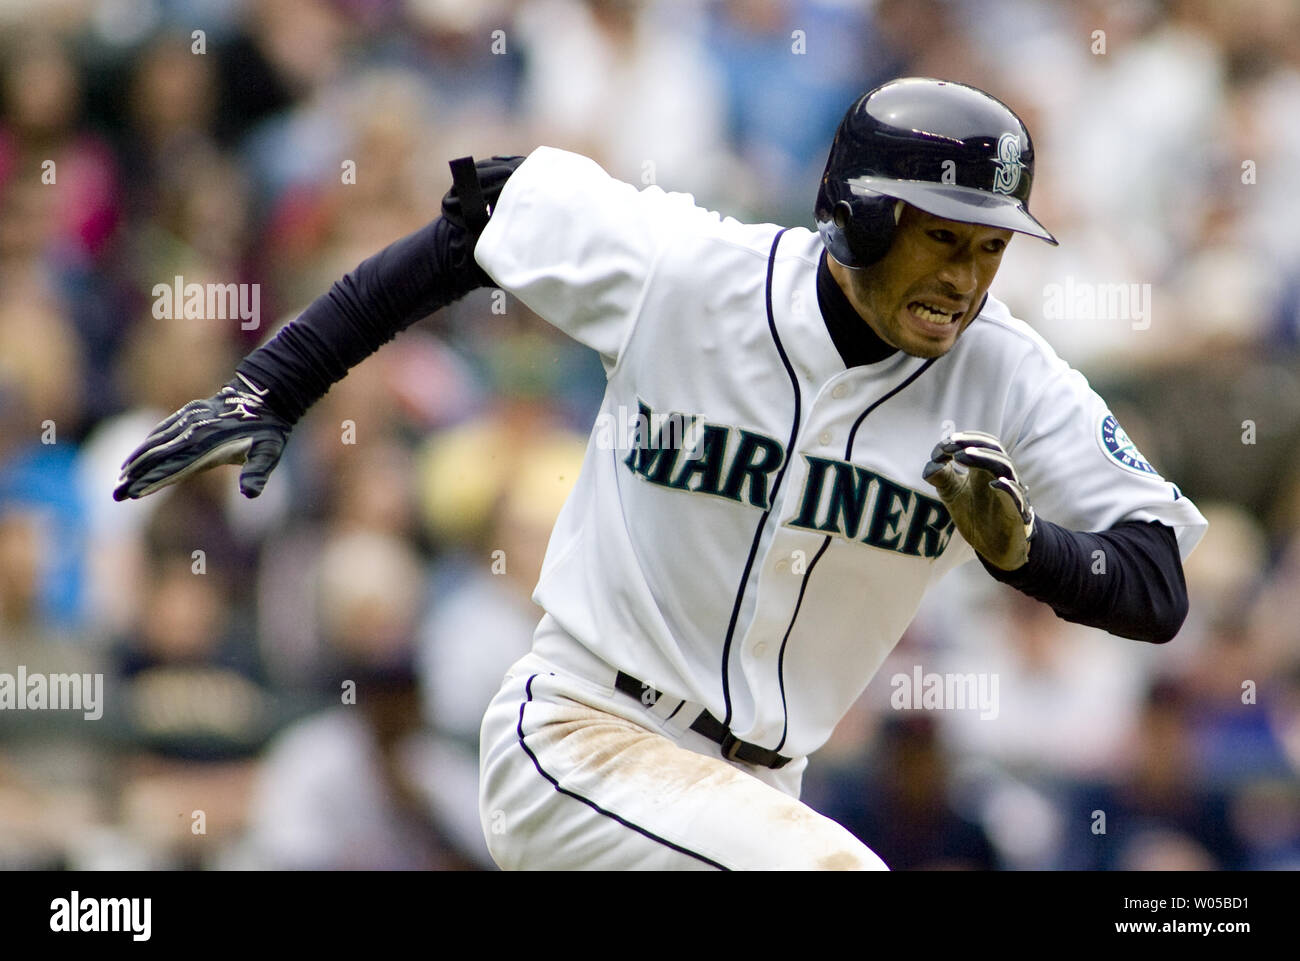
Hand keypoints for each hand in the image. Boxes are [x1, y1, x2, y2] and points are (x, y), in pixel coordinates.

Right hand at [113, 372, 290, 500]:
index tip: (134, 493)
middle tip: (117, 494)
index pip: (174, 467)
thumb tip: (251, 493)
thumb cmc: (269, 430)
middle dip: (136, 475)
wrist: (265, 394)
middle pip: (158, 456)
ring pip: (156, 442)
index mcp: (209, 444)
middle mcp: (194, 431)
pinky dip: (147, 443)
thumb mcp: (268, 453)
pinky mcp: (189, 413)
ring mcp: (189, 420)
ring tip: (120, 478)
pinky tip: (138, 456)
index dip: (153, 480)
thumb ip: (257, 472)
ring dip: (137, 460)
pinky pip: (162, 430)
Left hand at [922, 430, 1034, 570]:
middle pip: (995, 449)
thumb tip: (930, 464)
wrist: (993, 547)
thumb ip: (941, 478)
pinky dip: (1008, 487)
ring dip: (985, 458)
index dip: (964, 439)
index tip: (943, 446)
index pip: (982, 443)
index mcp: (984, 468)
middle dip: (973, 443)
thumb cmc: (975, 515)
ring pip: (1006, 466)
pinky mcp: (1017, 512)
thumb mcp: (952, 494)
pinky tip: (994, 483)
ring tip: (962, 456)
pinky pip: (1017, 495)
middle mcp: (999, 475)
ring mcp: (1010, 492)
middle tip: (951, 447)